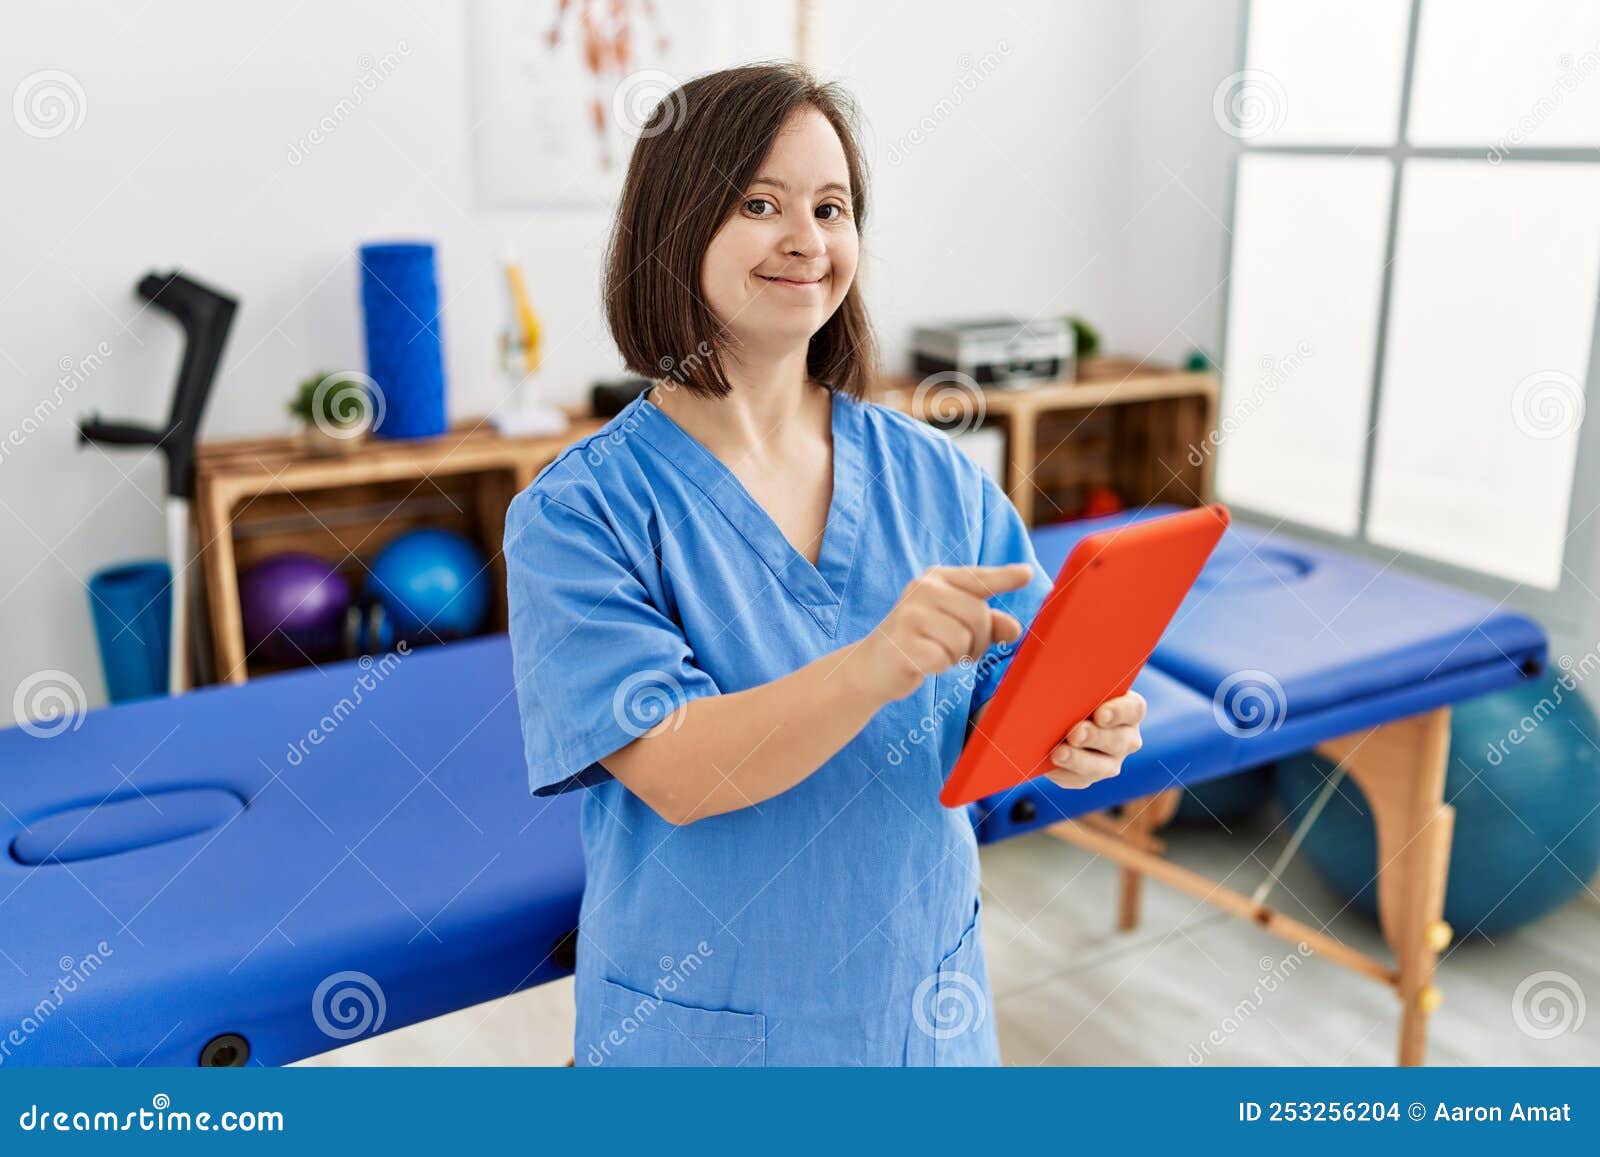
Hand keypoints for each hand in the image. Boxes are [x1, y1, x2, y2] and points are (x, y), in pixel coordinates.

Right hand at [850, 564, 1032, 702]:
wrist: (872, 666)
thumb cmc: (921, 641)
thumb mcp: (955, 625)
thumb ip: (988, 622)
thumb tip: (1015, 629)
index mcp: (937, 578)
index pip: (978, 578)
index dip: (1004, 578)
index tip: (1027, 574)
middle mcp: (923, 589)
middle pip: (979, 616)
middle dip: (980, 641)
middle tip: (962, 650)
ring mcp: (910, 615)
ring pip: (964, 640)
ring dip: (958, 656)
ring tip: (939, 653)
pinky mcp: (903, 643)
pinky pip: (944, 659)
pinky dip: (940, 666)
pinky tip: (924, 662)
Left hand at [1043, 690, 1145, 789]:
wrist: (1055, 714)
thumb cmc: (1069, 690)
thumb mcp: (1076, 683)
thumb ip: (1074, 682)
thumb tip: (1055, 671)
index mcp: (1128, 708)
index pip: (1133, 709)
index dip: (1118, 712)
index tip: (1100, 714)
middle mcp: (1126, 737)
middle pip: (1118, 740)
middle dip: (1094, 737)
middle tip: (1075, 734)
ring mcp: (1110, 760)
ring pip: (1101, 766)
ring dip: (1078, 760)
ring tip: (1058, 754)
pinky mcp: (1088, 776)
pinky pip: (1079, 779)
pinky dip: (1063, 773)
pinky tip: (1049, 767)